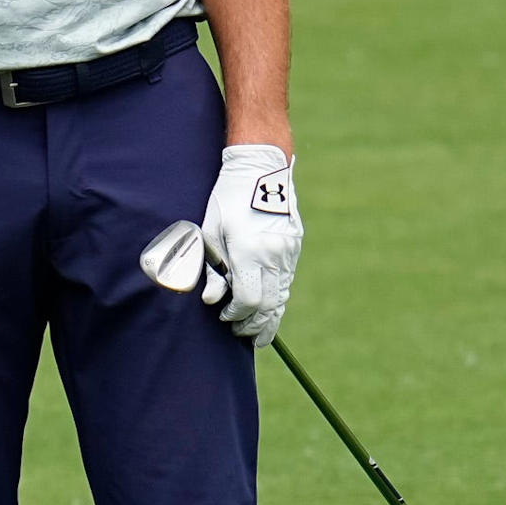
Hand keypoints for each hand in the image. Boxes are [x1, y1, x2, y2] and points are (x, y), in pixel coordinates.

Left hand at [140, 147, 298, 344]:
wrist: (261, 169)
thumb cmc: (228, 200)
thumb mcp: (210, 232)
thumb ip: (211, 270)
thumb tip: (211, 300)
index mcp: (250, 253)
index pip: (247, 300)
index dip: (236, 315)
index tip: (224, 317)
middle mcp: (274, 256)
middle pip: (269, 305)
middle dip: (255, 324)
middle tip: (242, 336)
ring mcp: (288, 252)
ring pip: (282, 295)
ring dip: (269, 316)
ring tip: (258, 332)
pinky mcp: (294, 246)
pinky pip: (286, 280)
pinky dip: (277, 297)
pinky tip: (268, 307)